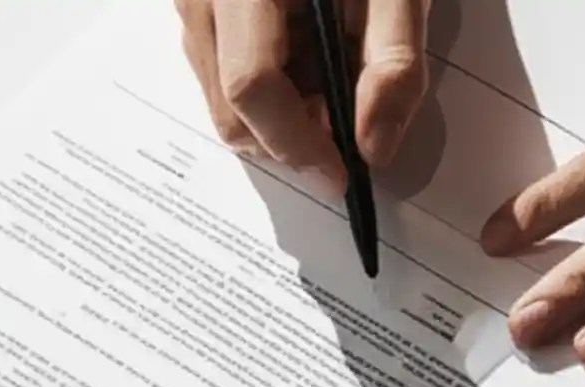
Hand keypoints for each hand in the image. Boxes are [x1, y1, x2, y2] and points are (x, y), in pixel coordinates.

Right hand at [175, 0, 430, 193]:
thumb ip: (393, 63)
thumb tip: (375, 148)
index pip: (250, 85)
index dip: (297, 143)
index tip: (343, 172)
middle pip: (230, 108)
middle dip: (290, 139)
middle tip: (347, 122)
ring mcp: (190, 3)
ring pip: (223, 101)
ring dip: (282, 116)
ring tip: (333, 75)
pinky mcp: (196, 9)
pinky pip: (223, 75)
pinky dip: (271, 91)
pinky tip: (308, 58)